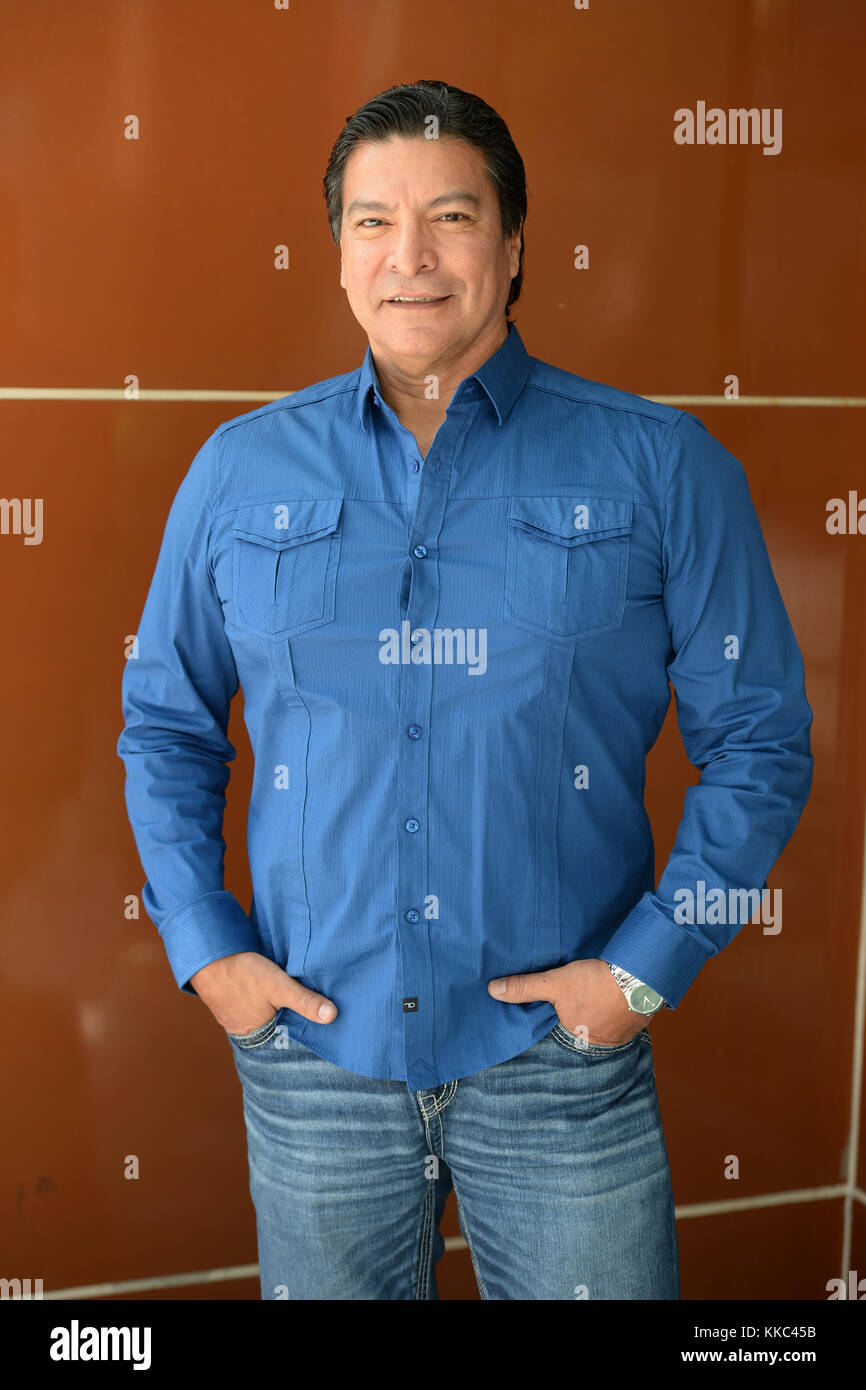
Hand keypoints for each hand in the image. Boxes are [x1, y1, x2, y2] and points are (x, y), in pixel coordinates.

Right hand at [189, 951, 336, 1035]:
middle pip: (276, 1028)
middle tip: (305, 1003)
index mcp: (261, 1034)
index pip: (289, 1038)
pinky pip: (250, 1006)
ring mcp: (235, 1019)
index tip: (320, 1022)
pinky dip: (260, 1000)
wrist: (205, 957)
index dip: (302, 1029)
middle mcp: (247, 1032)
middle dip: (289, 1019)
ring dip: (273, 1008)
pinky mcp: (229, 1004)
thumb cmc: (242, 973)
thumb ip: (305, 1001)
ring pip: (263, 1017)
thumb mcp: (279, 986)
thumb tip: (332, 1016)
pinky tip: (264, 988)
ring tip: (287, 996)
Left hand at [488, 958, 646, 1044]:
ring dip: (592, 1019)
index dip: (549, 1030)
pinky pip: (615, 1021)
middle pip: (577, 1035)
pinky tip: (605, 999)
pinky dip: (609, 1012)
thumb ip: (525, 988)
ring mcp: (618, 1036)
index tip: (543, 1021)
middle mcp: (597, 1045)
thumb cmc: (597, 983)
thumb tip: (493, 990)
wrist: (643, 976)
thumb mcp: (555, 983)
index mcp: (575, 1040)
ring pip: (597, 1028)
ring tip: (585, 1004)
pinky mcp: (633, 1024)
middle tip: (566, 1010)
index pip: (556, 1040)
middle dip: (572, 1025)